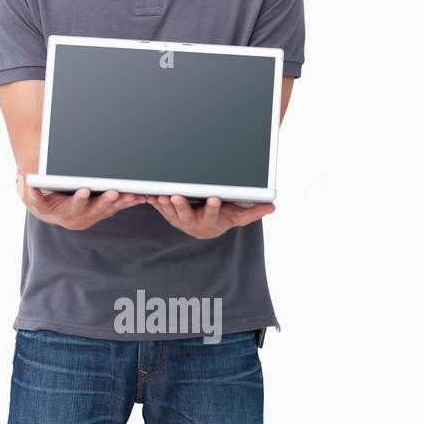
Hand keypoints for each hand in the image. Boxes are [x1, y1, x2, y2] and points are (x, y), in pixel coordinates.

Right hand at [16, 176, 147, 229]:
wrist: (51, 208)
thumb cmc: (43, 198)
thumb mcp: (34, 196)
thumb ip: (33, 194)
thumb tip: (29, 190)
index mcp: (66, 213)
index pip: (72, 206)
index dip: (78, 200)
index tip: (83, 191)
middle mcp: (82, 217)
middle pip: (95, 209)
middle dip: (105, 201)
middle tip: (114, 192)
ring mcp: (95, 214)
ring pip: (111, 209)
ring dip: (122, 202)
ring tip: (132, 194)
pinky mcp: (105, 210)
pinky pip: (119, 206)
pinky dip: (129, 202)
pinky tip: (141, 196)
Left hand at [145, 194, 274, 239]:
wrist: (207, 229)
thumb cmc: (224, 218)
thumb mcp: (239, 216)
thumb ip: (254, 212)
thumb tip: (272, 207)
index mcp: (211, 221)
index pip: (213, 214)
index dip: (213, 207)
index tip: (215, 199)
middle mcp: (194, 222)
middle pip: (187, 215)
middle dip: (182, 206)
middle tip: (177, 196)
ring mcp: (180, 220)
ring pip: (171, 213)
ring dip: (165, 205)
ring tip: (161, 194)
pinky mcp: (170, 216)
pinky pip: (161, 210)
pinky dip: (156, 203)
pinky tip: (151, 194)